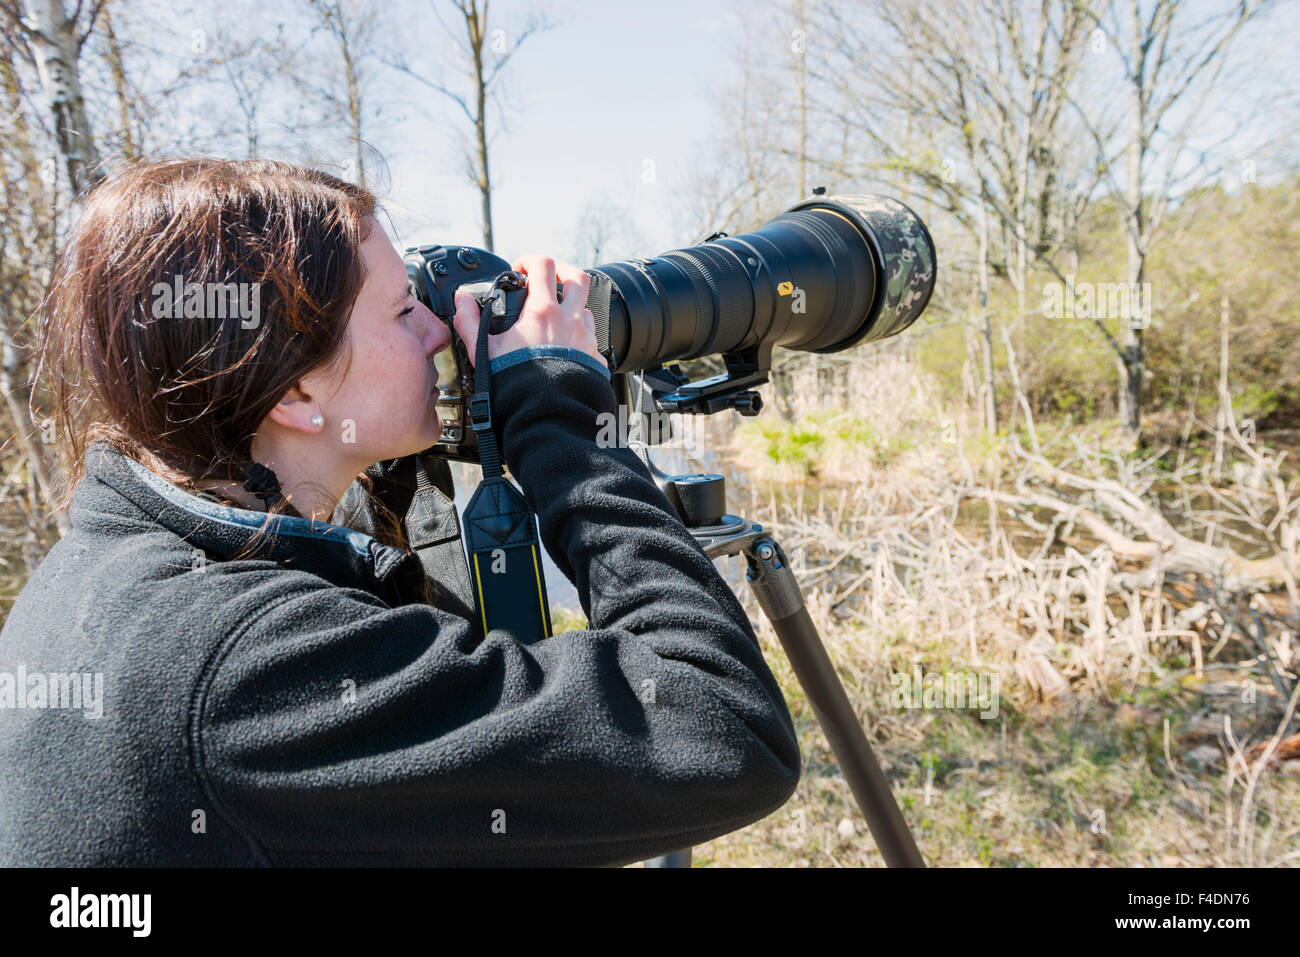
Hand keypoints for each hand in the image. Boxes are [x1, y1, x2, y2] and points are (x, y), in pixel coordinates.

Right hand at [452, 255, 606, 371]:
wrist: (547, 416)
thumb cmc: (518, 386)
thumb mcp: (484, 352)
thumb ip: (469, 322)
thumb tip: (461, 301)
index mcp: (543, 312)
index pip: (543, 265)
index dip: (529, 260)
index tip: (520, 270)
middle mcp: (570, 321)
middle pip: (576, 277)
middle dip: (561, 271)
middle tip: (547, 278)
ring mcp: (586, 339)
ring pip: (585, 308)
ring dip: (571, 307)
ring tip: (553, 318)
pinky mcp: (595, 359)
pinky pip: (591, 339)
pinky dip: (579, 336)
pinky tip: (564, 347)